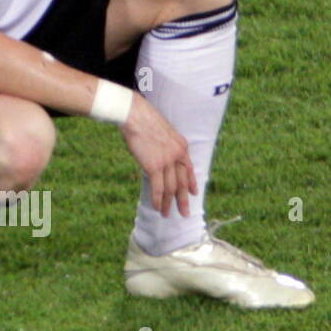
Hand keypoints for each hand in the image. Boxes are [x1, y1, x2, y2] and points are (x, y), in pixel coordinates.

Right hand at [121, 93, 197, 217]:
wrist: (136, 116)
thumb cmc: (144, 121)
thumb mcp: (163, 133)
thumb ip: (165, 148)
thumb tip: (159, 159)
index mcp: (182, 146)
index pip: (189, 169)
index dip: (191, 183)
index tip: (194, 193)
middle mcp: (178, 155)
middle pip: (182, 183)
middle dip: (183, 200)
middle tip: (185, 213)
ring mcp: (167, 161)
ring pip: (171, 188)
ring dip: (169, 203)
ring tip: (167, 214)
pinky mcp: (154, 166)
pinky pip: (158, 188)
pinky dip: (158, 200)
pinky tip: (157, 207)